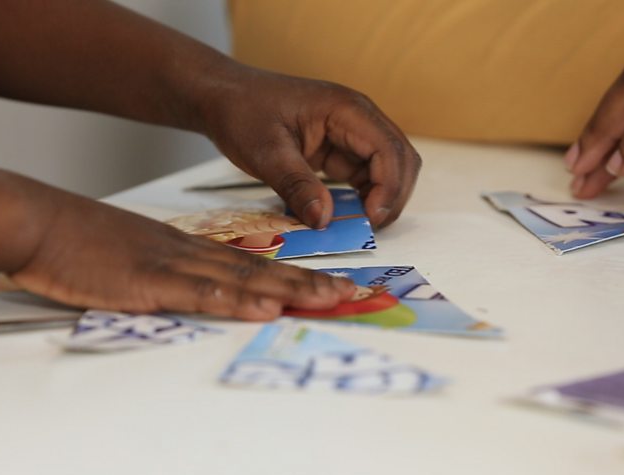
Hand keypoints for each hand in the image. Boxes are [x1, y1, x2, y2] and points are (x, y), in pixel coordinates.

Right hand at [8, 182, 355, 320]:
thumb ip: (151, 274)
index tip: (321, 284)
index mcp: (179, 249)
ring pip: (240, 279)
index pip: (245, 264)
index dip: (288, 274)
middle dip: (305, 282)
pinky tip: (265, 305)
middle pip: (257, 269)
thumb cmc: (71, 241)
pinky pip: (199, 292)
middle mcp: (184, 254)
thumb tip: (176, 293)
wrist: (35, 220)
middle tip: (348, 293)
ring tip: (329, 298)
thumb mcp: (121, 256)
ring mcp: (167, 266)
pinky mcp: (145, 281)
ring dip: (288, 289)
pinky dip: (236, 300)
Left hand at [200, 65, 419, 228]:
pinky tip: (342, 214)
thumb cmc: (242, 113)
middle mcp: (357, 118)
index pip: (388, 149)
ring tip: (356, 225)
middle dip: (392, 196)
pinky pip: (364, 175)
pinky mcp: (339, 147)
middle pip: (399, 158)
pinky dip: (361, 197)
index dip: (389, 187)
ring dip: (379, 198)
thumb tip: (323, 221)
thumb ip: (296, 186)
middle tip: (369, 228)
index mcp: (346, 109)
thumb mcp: (266, 152)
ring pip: (386, 169)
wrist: (224, 98)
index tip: (370, 219)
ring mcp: (350, 132)